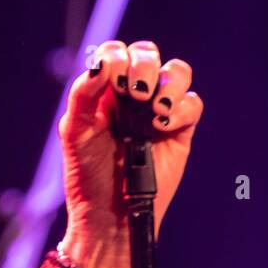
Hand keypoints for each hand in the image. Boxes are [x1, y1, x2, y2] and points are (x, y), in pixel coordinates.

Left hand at [58, 39, 203, 267]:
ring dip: (168, 84)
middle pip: (149, 54)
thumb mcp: (75, 133)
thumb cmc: (87, 175)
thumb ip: (83, 95)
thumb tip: (100, 65)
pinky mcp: (180, 130)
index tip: (115, 82)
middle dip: (145, 64)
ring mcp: (158, 111)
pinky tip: (162, 127)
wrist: (111, 215)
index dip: (118, 57)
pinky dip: (181, 109)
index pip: (116, 52)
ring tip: (154, 111)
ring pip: (177, 72)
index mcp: (104, 90)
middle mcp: (132, 95)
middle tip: (136, 92)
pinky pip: (192, 104)